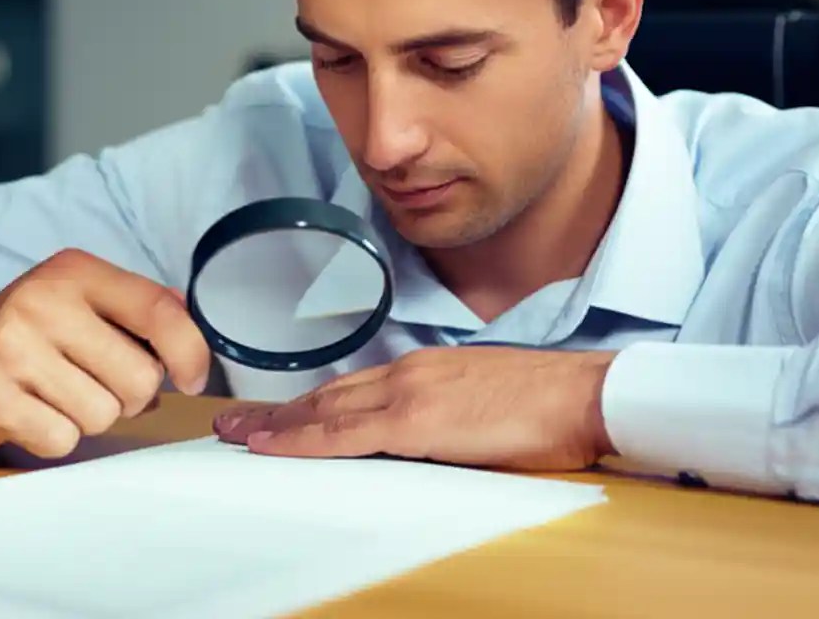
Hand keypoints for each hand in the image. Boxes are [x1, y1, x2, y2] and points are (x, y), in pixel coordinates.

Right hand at [0, 248, 210, 457]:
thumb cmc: (40, 334)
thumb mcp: (89, 302)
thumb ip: (144, 308)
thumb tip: (188, 319)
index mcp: (75, 272)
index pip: (158, 311)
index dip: (190, 352)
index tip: (193, 379)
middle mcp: (39, 302)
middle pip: (139, 378)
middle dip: (131, 396)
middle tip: (99, 384)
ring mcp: (8, 348)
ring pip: (103, 415)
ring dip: (91, 418)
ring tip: (61, 396)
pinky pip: (61, 439)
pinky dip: (56, 437)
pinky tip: (34, 413)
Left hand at [213, 347, 617, 470]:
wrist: (585, 394)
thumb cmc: (551, 405)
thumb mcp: (488, 404)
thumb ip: (450, 417)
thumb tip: (431, 439)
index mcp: (427, 371)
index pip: (353, 390)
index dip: (309, 405)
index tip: (277, 415)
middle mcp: (409, 374)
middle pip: (328, 397)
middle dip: (277, 412)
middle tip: (234, 422)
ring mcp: (409, 394)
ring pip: (325, 411)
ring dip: (276, 424)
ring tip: (236, 434)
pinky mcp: (416, 421)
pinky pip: (344, 434)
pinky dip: (301, 439)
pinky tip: (271, 446)